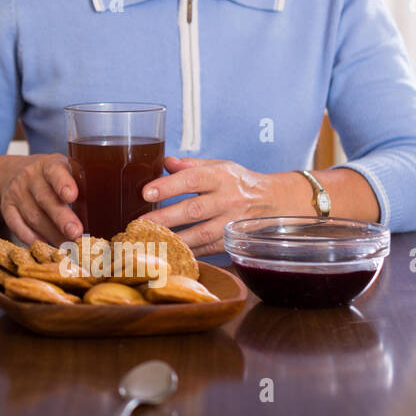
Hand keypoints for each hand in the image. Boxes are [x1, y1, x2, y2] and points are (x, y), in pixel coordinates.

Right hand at [0, 153, 82, 246]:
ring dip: (50, 233)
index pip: (55, 171)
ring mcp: (16, 192)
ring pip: (32, 216)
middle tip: (76, 233)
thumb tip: (109, 211)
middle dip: (61, 218)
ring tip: (68, 246)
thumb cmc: (51, 177)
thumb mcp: (64, 171)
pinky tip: (44, 245)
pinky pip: (16, 224)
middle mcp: (29, 176)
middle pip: (44, 198)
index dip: (63, 183)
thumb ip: (81, 184)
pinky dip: (30, 237)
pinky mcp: (6, 207)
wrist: (14, 173)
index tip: (72, 196)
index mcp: (49, 164)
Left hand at [136, 156, 289, 254]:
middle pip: (194, 210)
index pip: (192, 179)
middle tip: (140, 223)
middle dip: (166, 217)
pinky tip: (170, 253)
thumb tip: (165, 162)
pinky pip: (209, 249)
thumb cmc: (239, 182)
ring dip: (174, 239)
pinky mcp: (235, 241)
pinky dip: (189, 252)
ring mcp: (233, 223)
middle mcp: (228, 200)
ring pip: (202, 234)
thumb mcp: (220, 166)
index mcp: (221, 177)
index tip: (146, 193)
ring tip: (150, 241)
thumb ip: (191, 165)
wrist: (275, 202)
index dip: (168, 186)